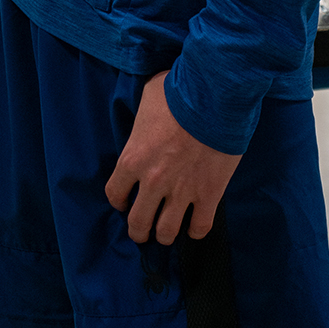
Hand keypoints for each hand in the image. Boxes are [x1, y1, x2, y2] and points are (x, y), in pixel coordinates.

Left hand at [105, 71, 240, 243]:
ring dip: (164, 235)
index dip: (119, 200)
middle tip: (143, 230)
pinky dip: (196, 230)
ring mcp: (181, 191)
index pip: (114, 193)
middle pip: (138, 223)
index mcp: (133, 158)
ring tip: (166, 232)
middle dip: (139, 230)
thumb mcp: (148, 97)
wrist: (214, 98)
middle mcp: (153, 181)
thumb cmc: (179, 92)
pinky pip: (200, 227)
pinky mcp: (208, 195)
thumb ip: (143, 117)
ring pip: (166, 232)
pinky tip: (194, 225)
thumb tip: (147, 117)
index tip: (124, 201)